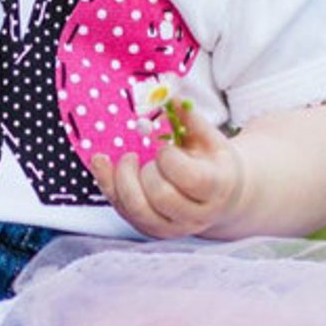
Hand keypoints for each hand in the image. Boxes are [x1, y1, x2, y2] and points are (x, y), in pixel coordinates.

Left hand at [90, 104, 245, 238]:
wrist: (221, 199)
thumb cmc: (213, 165)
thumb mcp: (211, 140)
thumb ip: (192, 119)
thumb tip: (171, 95)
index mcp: (216, 188)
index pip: (191, 179)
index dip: (171, 159)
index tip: (164, 147)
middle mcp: (196, 215)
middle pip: (162, 196)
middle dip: (148, 170)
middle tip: (148, 155)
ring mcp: (172, 227)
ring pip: (137, 210)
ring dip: (124, 180)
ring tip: (128, 159)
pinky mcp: (150, 230)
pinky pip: (122, 211)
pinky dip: (108, 185)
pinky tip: (104, 163)